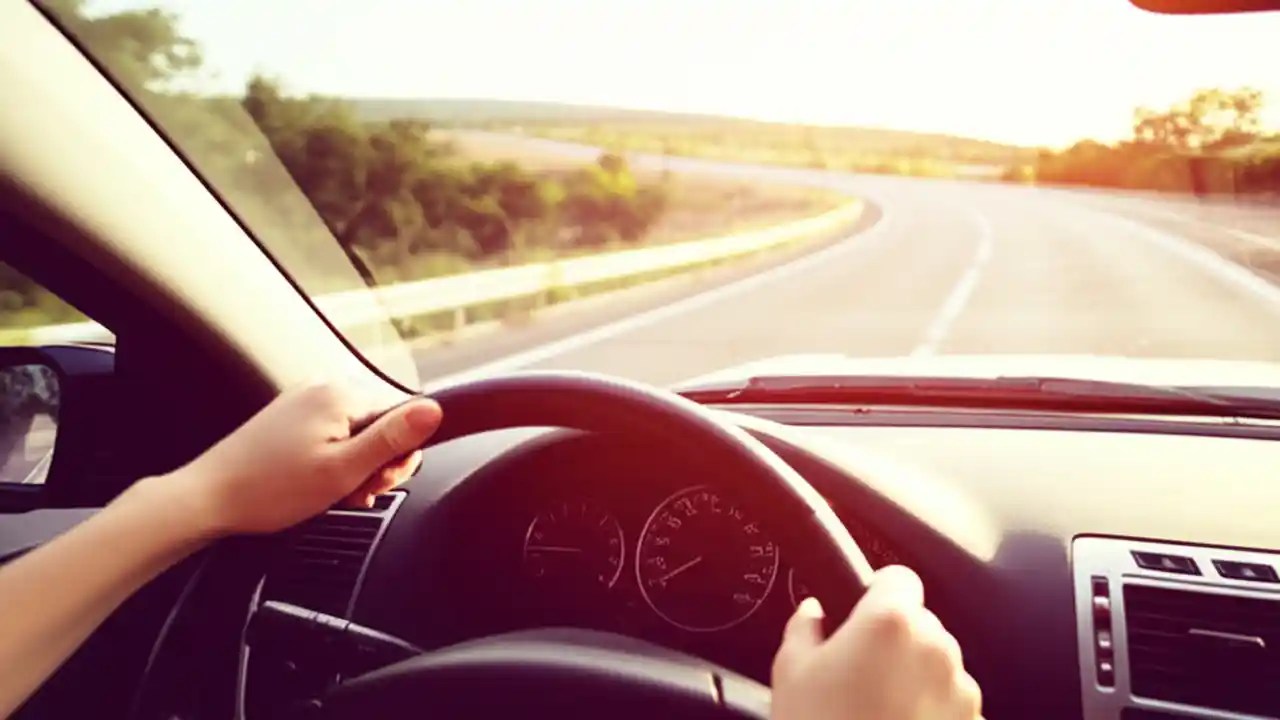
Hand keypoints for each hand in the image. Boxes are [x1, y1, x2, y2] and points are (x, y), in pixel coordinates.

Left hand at [163, 383, 441, 536]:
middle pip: (382, 426)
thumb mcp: (342, 470)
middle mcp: (324, 387)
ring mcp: (304, 401)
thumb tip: (436, 410)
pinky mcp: (291, 418)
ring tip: (327, 492)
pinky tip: (315, 484)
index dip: (396, 459)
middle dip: (374, 464)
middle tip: (348, 491)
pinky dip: (333, 461)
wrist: (207, 499)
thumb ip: (393, 439)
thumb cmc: (269, 489)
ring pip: (357, 434)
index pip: (405, 419)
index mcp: (341, 394)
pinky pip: (333, 435)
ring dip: (353, 468)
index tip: (371, 483)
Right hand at [771, 566, 980, 719]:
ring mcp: (961, 691)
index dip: (876, 592)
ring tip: (874, 712)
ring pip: (936, 665)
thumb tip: (812, 614)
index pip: (897, 578)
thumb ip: (805, 628)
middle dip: (892, 641)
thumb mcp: (791, 673)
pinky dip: (929, 713)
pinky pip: (950, 706)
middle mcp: (936, 648)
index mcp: (890, 622)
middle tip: (856, 673)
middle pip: (918, 623)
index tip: (860, 611)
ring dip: (913, 678)